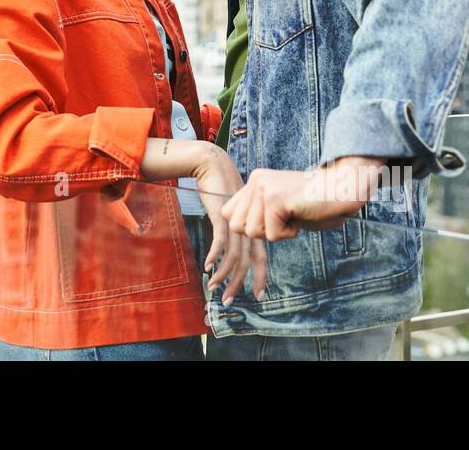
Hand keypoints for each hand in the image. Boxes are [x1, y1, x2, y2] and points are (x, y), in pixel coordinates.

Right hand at [192, 147, 267, 305]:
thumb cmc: (223, 188)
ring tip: (212, 287)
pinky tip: (208, 265)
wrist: (215, 167)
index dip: (260, 276)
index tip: (259, 294)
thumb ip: (237, 227)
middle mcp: (247, 228)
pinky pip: (220, 241)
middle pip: (247, 261)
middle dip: (239, 284)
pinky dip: (215, 255)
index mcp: (252, 228)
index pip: (260, 256)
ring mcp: (235, 223)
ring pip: (233, 256)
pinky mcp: (222, 217)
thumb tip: (235, 244)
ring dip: (222, 274)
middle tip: (230, 301)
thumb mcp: (234, 211)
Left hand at [219, 165, 366, 241]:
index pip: (229, 213)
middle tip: (284, 218)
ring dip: (276, 232)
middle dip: (261, 231)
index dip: (249, 225)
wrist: (343, 190)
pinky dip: (289, 234)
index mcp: (255, 180)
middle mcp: (256, 180)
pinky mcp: (274, 199)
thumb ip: (257, 212)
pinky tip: (301, 216)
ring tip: (293, 216)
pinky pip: (271, 235)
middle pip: (236, 225)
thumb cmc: (316, 204)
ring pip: (252, 232)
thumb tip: (235, 228)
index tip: (274, 219)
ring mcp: (264, 188)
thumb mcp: (279, 207)